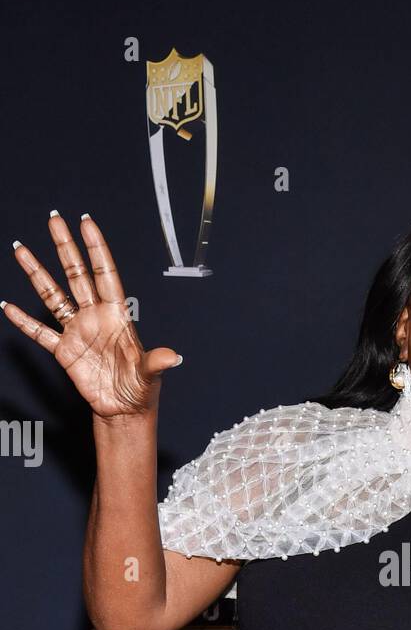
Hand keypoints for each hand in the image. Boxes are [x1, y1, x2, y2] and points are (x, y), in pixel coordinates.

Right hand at [1, 212, 180, 418]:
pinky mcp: (64, 351)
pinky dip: (24, 321)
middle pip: (77, 275)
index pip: (105, 274)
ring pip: (53, 296)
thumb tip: (174, 357)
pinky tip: (7, 306)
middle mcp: (95, 317)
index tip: (86, 223)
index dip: (96, 249)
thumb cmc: (141, 389)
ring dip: (37, 274)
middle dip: (65, 247)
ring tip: (21, 250)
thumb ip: (157, 362)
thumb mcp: (150, 374)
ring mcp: (77, 332)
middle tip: (54, 220)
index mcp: (117, 316)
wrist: (124, 410)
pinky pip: (40, 332)